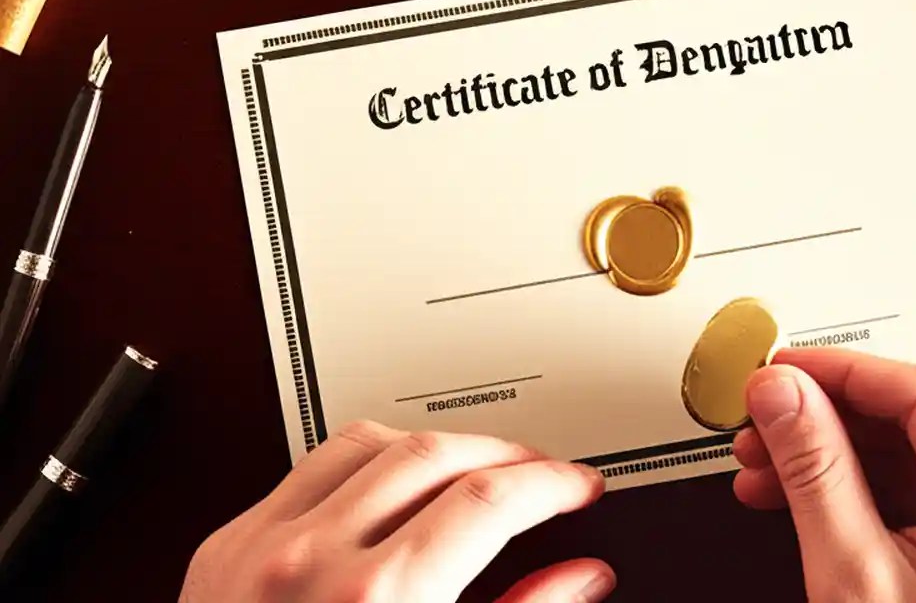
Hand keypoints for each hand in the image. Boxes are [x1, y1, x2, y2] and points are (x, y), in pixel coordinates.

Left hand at [179, 421, 613, 601]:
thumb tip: (578, 580)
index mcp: (379, 600)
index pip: (490, 498)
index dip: (551, 483)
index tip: (575, 486)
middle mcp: (313, 559)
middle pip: (435, 452)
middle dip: (503, 453)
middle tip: (535, 474)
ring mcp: (260, 545)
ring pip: (368, 441)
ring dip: (433, 445)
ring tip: (468, 468)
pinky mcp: (224, 545)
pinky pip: (307, 467)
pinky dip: (363, 462)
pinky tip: (388, 484)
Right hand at [733, 348, 915, 601]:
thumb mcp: (857, 578)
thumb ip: (816, 470)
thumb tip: (782, 395)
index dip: (842, 371)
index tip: (781, 371)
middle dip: (834, 420)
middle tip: (764, 423)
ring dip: (845, 455)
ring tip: (771, 469)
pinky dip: (874, 491)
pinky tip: (811, 496)